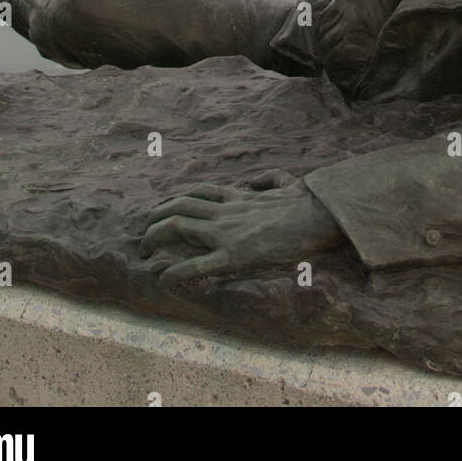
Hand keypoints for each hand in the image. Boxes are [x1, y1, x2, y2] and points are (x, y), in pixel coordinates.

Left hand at [140, 181, 343, 281]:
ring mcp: (226, 232)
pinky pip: (195, 265)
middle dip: (156, 217)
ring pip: (178, 225)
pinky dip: (174, 273)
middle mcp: (226, 210)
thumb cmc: (308, 202)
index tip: (164, 210)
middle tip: (145, 234)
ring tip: (143, 252)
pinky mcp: (233, 255)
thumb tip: (256, 181)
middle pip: (179, 205)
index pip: (199, 192)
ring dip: (155, 237)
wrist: (318, 216)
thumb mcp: (287, 181)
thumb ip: (269, 179)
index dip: (176, 200)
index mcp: (239, 196)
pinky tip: (162, 281)